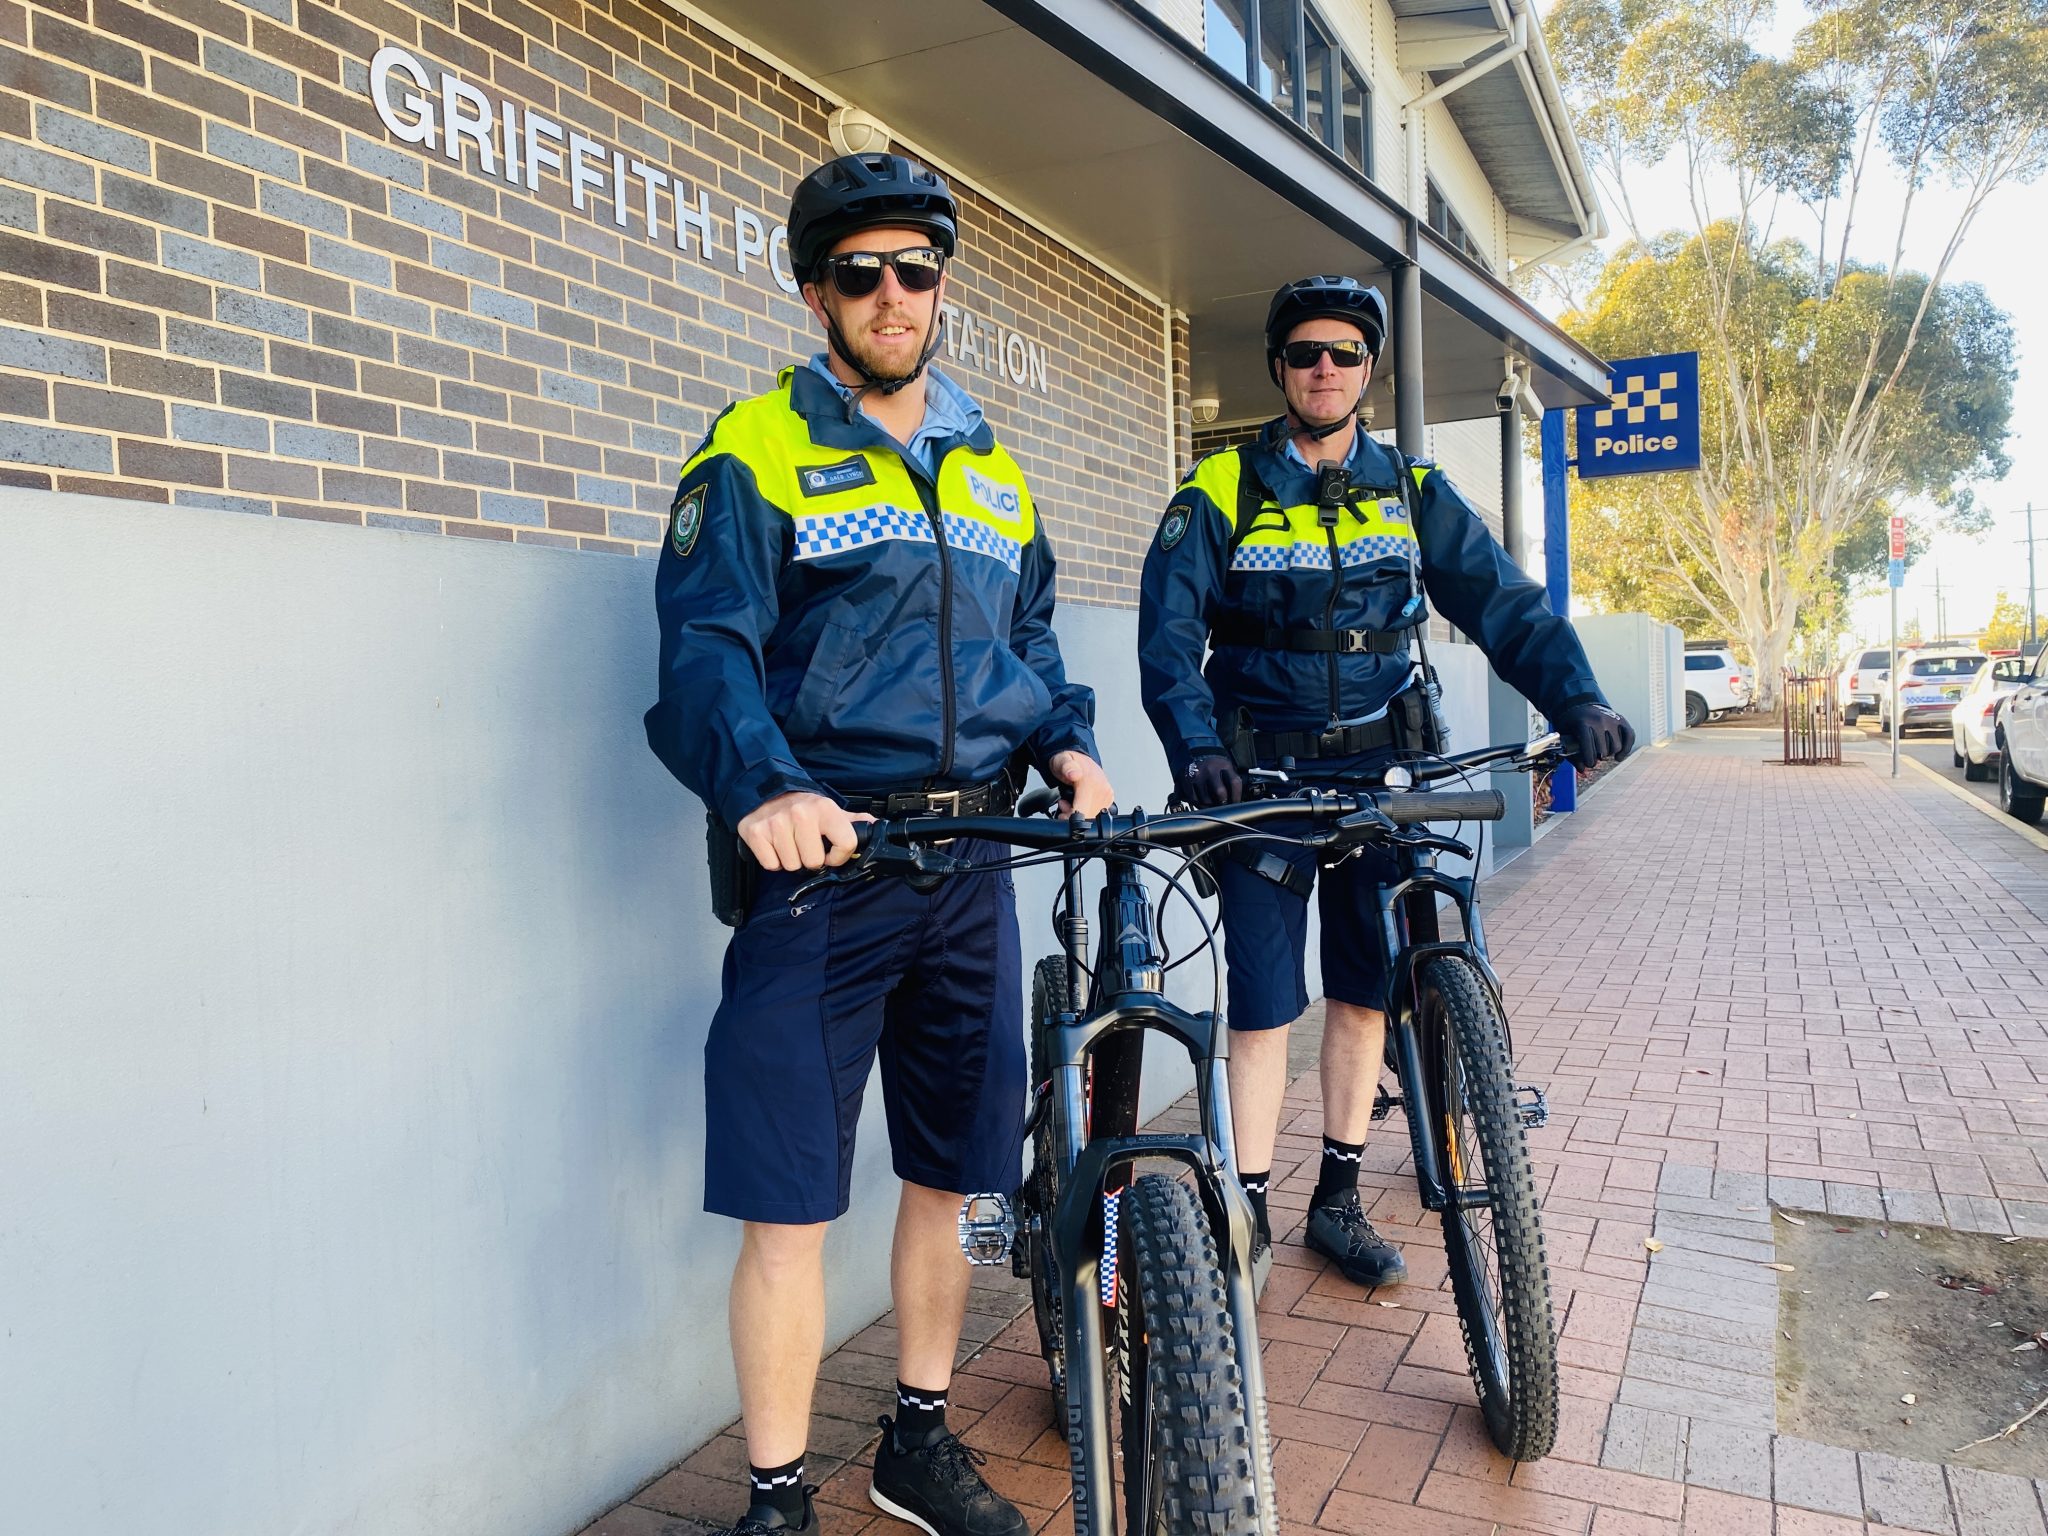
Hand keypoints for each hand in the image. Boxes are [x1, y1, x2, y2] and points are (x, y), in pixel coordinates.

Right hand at [736, 791, 869, 871]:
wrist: (767, 793)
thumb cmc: (802, 808)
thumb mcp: (830, 810)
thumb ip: (853, 821)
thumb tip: (877, 826)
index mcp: (824, 809)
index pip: (846, 843)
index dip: (839, 856)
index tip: (831, 854)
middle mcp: (801, 814)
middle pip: (813, 862)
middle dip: (809, 859)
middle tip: (804, 845)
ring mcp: (776, 823)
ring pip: (791, 865)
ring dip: (790, 859)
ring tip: (789, 843)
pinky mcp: (756, 832)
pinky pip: (771, 864)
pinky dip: (773, 860)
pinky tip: (775, 845)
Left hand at [1047, 750, 1114, 817]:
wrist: (1078, 759)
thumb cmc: (1067, 762)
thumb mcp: (1061, 761)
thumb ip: (1067, 767)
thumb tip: (1074, 774)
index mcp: (1092, 782)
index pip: (1083, 811)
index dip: (1070, 817)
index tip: (1062, 814)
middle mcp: (1102, 789)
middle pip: (1088, 816)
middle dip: (1073, 815)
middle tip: (1065, 804)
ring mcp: (1107, 795)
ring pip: (1093, 817)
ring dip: (1080, 814)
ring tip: (1071, 801)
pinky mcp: (1108, 799)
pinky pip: (1097, 813)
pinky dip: (1086, 811)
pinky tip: (1080, 802)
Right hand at [1181, 753, 1242, 806]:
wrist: (1197, 754)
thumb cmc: (1214, 766)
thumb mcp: (1226, 768)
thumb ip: (1231, 782)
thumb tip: (1235, 802)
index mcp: (1224, 765)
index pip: (1234, 783)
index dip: (1236, 796)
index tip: (1235, 803)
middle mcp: (1210, 769)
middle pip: (1220, 792)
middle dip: (1223, 802)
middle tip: (1222, 805)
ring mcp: (1197, 775)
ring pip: (1206, 799)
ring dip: (1210, 805)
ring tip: (1212, 805)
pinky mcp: (1187, 780)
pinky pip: (1193, 798)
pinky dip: (1198, 803)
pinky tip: (1201, 802)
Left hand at [1556, 704, 1634, 767]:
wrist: (1582, 704)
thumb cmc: (1573, 722)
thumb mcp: (1566, 735)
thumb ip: (1571, 753)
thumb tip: (1582, 769)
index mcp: (1583, 723)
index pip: (1588, 745)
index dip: (1589, 759)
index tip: (1589, 764)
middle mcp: (1599, 721)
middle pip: (1604, 750)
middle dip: (1599, 756)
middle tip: (1595, 755)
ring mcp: (1612, 720)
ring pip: (1617, 746)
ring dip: (1610, 753)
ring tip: (1603, 751)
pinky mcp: (1621, 719)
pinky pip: (1630, 737)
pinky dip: (1626, 749)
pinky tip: (1618, 757)